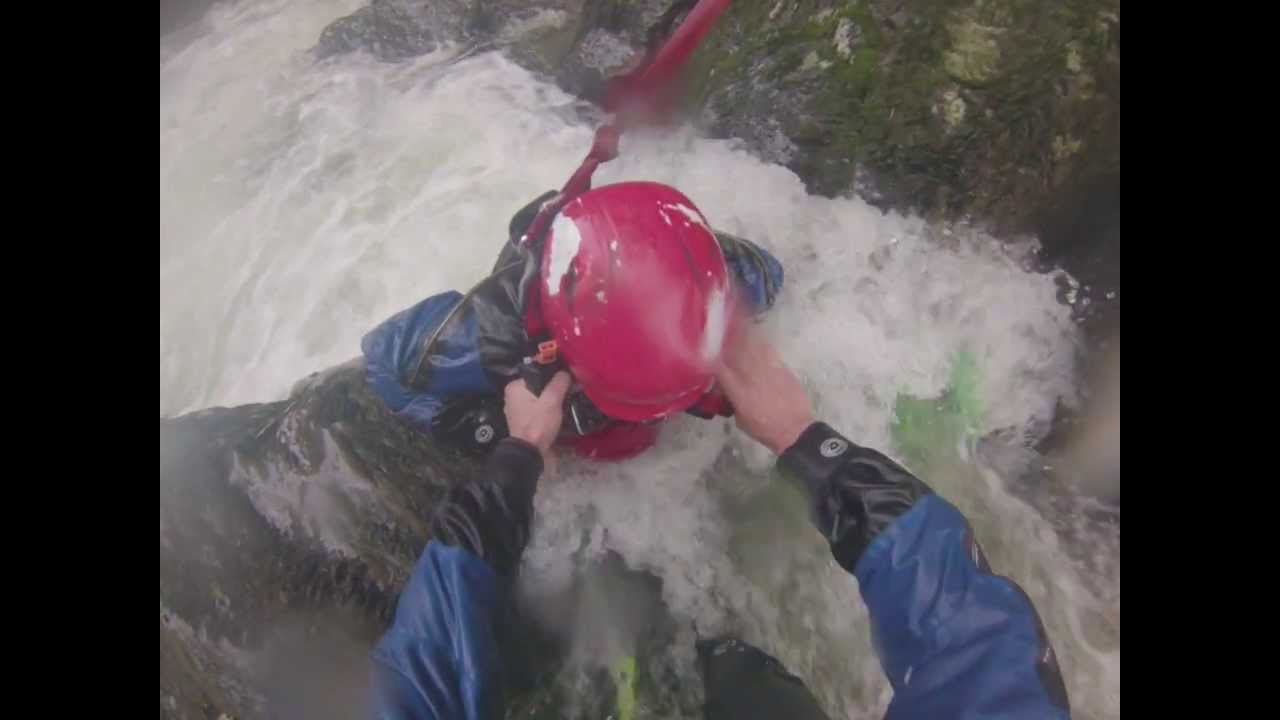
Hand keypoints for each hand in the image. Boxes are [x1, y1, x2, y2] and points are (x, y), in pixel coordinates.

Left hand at [504, 371, 572, 462]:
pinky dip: (548, 409)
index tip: (568, 376)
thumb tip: (566, 371)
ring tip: (568, 397)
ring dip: (552, 399)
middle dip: (553, 387)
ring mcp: (517, 410)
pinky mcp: (524, 421)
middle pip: (538, 385)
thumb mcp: (551, 401)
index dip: (553, 373)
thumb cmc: (538, 424)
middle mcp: (512, 396)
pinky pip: (538, 409)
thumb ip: (559, 383)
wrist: (530, 453)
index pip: (536, 372)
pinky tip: (560, 410)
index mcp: (514, 387)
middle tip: (570, 387)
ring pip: (539, 397)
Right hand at [715, 323, 814, 454]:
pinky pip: (768, 349)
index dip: (708, 354)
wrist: (795, 429)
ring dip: (742, 331)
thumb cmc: (764, 428)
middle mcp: (751, 374)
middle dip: (725, 334)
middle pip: (735, 348)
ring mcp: (768, 368)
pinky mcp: (782, 367)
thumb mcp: (740, 418)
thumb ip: (731, 400)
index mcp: (737, 389)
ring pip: (752, 344)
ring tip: (736, 318)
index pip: (717, 366)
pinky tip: (756, 334)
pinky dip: (760, 341)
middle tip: (718, 321)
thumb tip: (726, 389)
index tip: (701, 344)